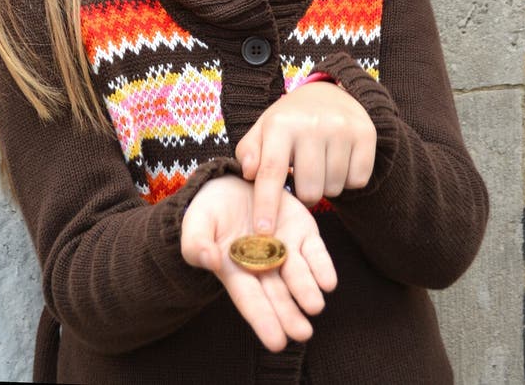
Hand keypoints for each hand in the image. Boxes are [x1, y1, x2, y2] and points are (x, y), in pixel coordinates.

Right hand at [181, 175, 336, 351]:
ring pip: (299, 275)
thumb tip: (209, 259)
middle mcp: (265, 266)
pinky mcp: (302, 231)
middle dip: (289, 314)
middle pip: (278, 294)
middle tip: (302, 333)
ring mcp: (286, 249)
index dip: (263, 320)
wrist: (231, 182)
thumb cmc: (209, 211)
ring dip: (307, 291)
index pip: (250, 299)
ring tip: (315, 306)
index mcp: (236, 271)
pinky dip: (322, 267)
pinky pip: (315, 252)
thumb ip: (196, 243)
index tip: (276, 342)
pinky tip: (328, 282)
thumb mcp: (196, 224)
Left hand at [235, 80, 376, 234]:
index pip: (271, 171)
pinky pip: (357, 181)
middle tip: (302, 177)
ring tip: (320, 164)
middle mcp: (312, 124)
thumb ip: (249, 151)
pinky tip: (339, 160)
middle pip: (309, 190)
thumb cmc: (290, 121)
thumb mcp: (264, 130)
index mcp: (281, 123)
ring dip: (326, 186)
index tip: (263, 232)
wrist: (330, 94)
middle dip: (305, 194)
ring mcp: (342, 128)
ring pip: (334, 189)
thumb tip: (248, 173)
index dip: (267, 204)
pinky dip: (347, 179)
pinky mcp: (366, 134)